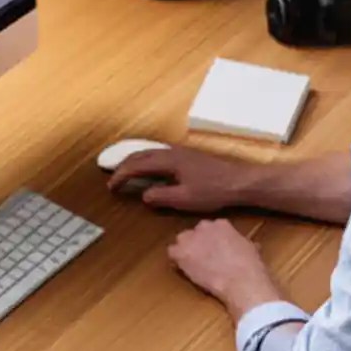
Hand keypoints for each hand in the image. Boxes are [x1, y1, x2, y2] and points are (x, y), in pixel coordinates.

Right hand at [107, 145, 248, 212]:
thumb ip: (161, 196)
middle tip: (113, 179)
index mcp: (168, 161)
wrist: (239, 181)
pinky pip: (158, 154)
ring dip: (134, 161)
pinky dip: (146, 160)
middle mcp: (171, 152)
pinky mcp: (187, 156)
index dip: (121, 175)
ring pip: (149, 152)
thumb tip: (143, 196)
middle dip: (123, 166)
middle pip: (140, 155)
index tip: (111, 187)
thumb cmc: (213, 191)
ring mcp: (179, 152)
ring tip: (125, 172)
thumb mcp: (185, 199)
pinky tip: (149, 168)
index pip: (137, 165)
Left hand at [168, 219, 281, 318]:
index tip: (216, 250)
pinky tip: (184, 269)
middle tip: (204, 258)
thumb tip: (247, 245)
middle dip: (198, 243)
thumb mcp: (251, 248)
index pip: (212, 228)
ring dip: (186, 250)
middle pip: (195, 232)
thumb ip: (242, 243)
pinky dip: (176, 260)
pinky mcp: (180, 252)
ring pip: (182, 241)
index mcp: (221, 224)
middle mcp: (204, 226)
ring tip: (193, 264)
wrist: (241, 281)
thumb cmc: (250, 267)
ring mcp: (190, 238)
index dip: (212, 241)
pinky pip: (172, 252)